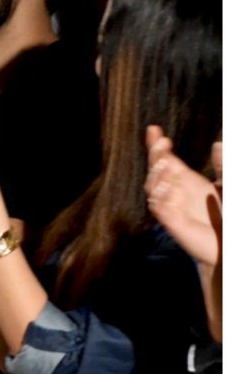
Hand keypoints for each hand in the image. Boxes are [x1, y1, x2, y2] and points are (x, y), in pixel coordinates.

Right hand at [144, 125, 221, 267]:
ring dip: (157, 175)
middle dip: (156, 156)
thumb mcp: (224, 185)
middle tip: (161, 142)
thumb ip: (222, 165)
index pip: (166, 160)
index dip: (157, 146)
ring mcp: (172, 207)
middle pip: (157, 171)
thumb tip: (217, 143)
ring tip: (164, 162)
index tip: (154, 129)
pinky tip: (169, 186)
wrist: (223, 244)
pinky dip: (162, 197)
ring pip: (154, 188)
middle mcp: (176, 192)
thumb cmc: (223, 215)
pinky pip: (160, 208)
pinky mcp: (173, 222)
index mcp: (186, 181)